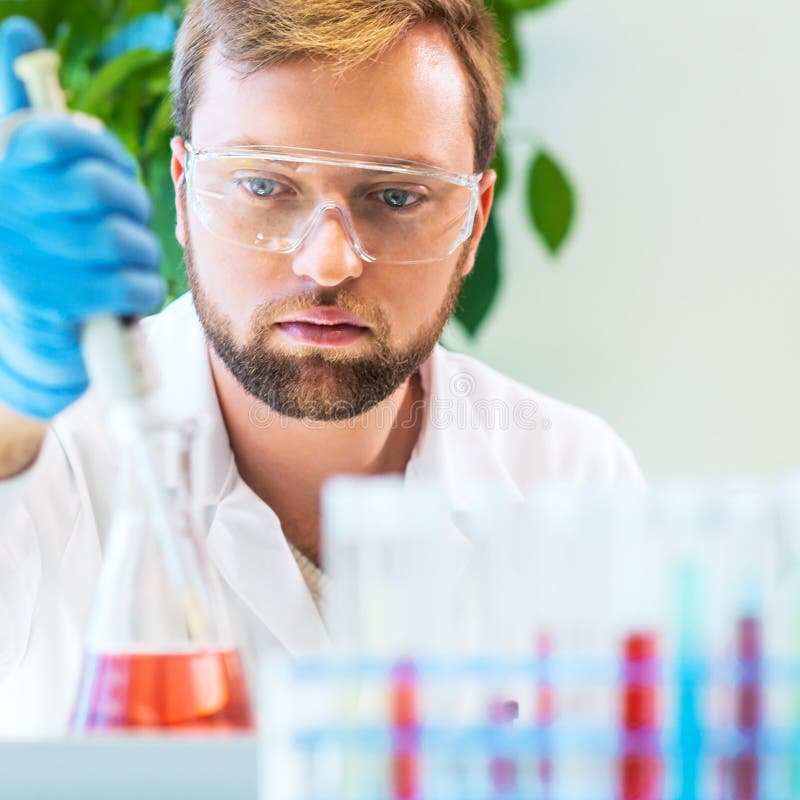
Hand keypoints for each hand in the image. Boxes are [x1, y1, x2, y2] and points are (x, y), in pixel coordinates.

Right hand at [0, 17, 164, 419]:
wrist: (27, 334)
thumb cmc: (38, 243)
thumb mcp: (26, 174)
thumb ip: (24, 103)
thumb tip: (22, 29)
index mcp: (3, 171)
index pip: (56, 137)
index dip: (103, 152)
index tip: (116, 170)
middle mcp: (5, 211)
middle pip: (98, 191)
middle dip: (132, 210)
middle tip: (133, 226)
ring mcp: (24, 261)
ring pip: (118, 242)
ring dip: (141, 255)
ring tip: (133, 264)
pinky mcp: (50, 307)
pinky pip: (126, 287)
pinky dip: (142, 291)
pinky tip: (133, 293)